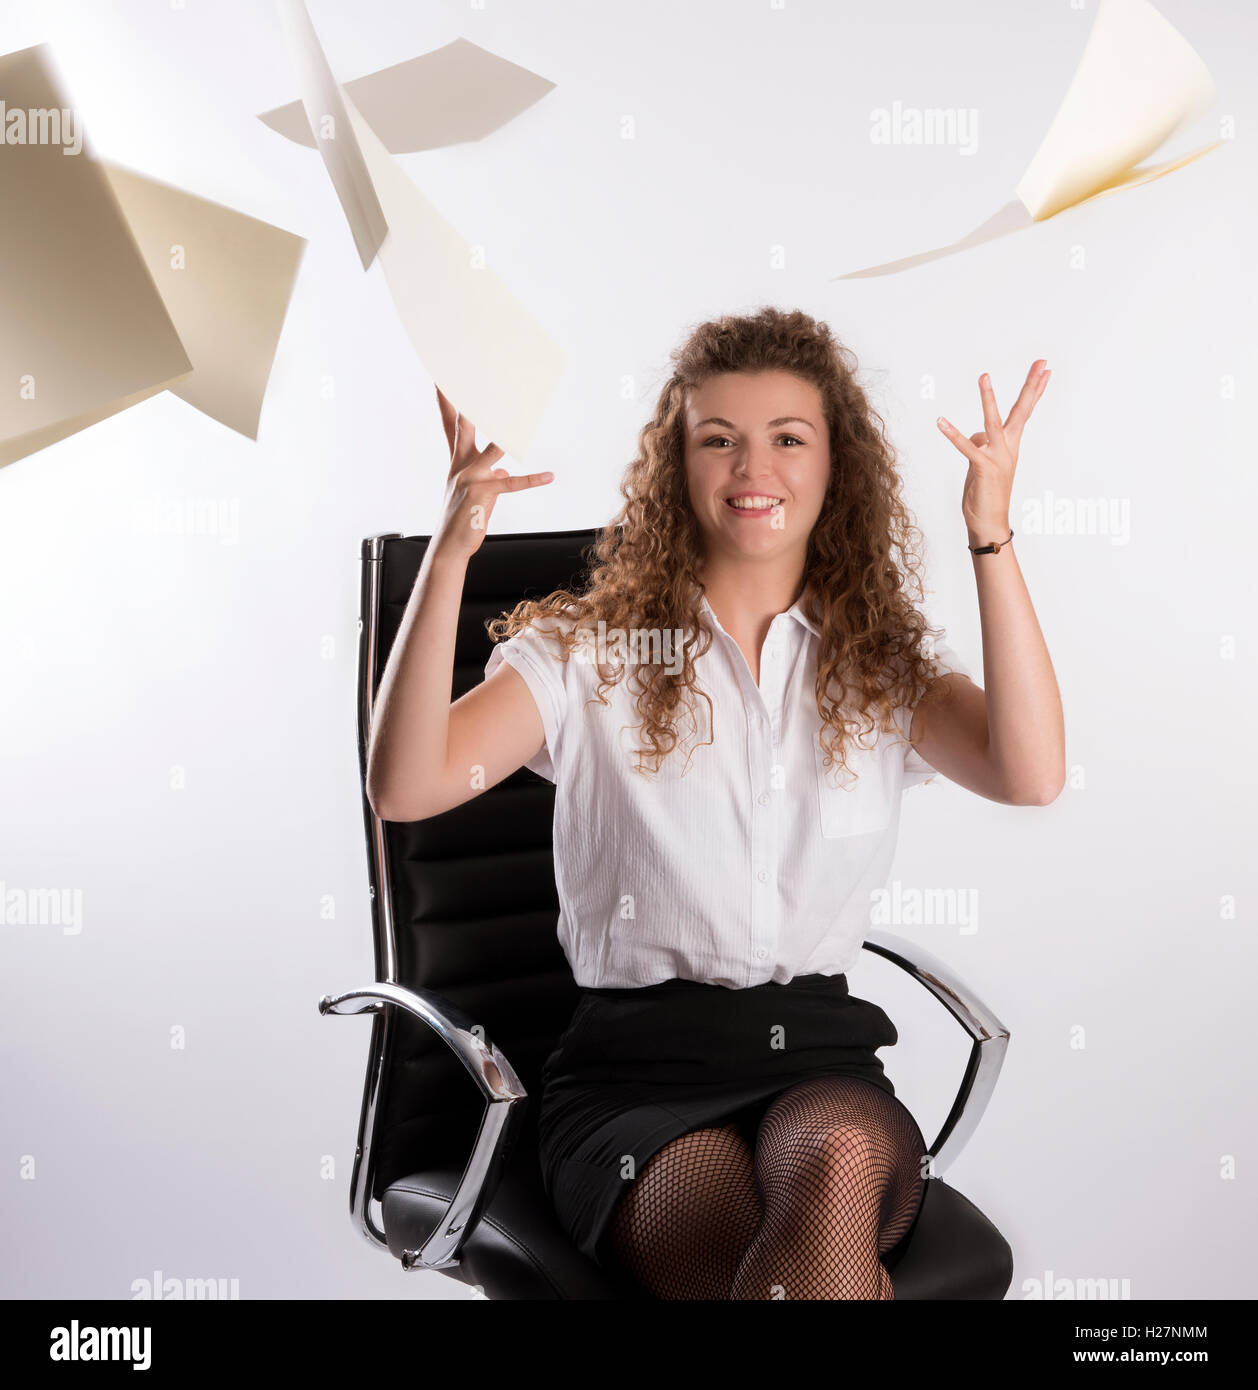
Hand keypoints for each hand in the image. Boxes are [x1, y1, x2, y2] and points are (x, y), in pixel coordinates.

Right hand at [431, 385, 553, 560]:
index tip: (442, 378)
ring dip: (506, 434)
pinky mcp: (483, 495)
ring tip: (521, 418)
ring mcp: (470, 479)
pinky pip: (512, 484)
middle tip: (464, 376)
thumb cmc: (463, 518)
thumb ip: (489, 474)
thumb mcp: (476, 492)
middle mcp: (461, 465)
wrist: (450, 546)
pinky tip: (549, 475)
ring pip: (492, 449)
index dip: (446, 400)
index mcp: (458, 462)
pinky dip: (533, 479)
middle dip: (466, 402)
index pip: (451, 424)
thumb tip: (502, 469)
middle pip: (463, 425)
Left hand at [936, 361, 1049, 544]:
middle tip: (1041, 361)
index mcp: (1011, 445)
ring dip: (988, 399)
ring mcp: (998, 458)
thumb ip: (981, 445)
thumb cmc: (986, 494)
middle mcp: (1008, 448)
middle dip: (1030, 385)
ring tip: (984, 376)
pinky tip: (940, 421)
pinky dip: (953, 433)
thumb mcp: (982, 463)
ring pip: (993, 422)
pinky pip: (967, 447)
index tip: (1045, 369)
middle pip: (1021, 411)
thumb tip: (975, 435)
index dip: (1035, 390)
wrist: (989, 523)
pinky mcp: (983, 468)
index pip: (1024, 412)